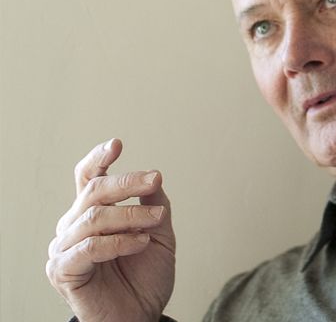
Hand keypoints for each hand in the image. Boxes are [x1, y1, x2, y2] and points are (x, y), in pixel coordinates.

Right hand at [46, 139, 175, 321]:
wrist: (141, 315)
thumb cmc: (145, 276)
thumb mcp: (159, 233)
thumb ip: (155, 205)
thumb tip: (155, 178)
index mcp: (92, 213)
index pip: (88, 179)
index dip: (98, 159)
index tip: (117, 144)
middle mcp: (73, 226)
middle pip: (93, 192)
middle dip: (127, 182)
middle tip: (155, 180)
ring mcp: (65, 248)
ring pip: (94, 217)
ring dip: (131, 215)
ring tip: (155, 222)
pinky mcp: (64, 271)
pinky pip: (89, 247)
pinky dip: (119, 241)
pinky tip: (140, 243)